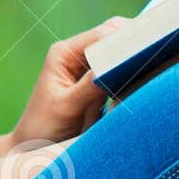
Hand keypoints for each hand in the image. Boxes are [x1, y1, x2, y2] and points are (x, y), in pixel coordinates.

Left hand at [10, 17, 130, 145]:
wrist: (33, 143)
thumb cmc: (44, 125)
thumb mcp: (66, 106)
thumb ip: (88, 87)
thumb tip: (111, 69)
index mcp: (63, 53)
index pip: (100, 35)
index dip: (122, 39)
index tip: (139, 50)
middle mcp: (75, 55)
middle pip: (111, 38)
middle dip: (129, 46)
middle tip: (144, 59)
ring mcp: (85, 67)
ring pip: (116, 53)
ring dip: (129, 58)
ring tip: (140, 69)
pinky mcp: (95, 81)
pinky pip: (117, 70)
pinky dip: (128, 72)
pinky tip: (136, 78)